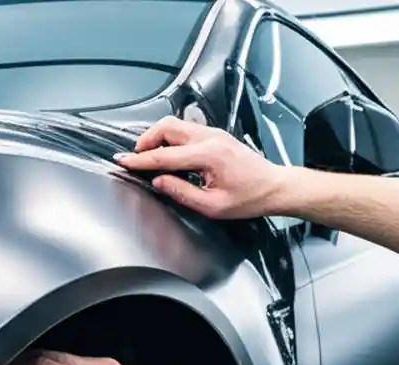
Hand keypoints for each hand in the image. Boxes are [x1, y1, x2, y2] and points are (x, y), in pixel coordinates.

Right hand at [115, 116, 289, 219]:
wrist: (275, 187)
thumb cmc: (249, 198)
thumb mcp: (213, 206)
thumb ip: (182, 193)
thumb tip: (159, 182)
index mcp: (208, 155)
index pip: (164, 155)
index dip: (140, 160)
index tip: (123, 161)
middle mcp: (210, 138)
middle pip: (166, 127)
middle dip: (146, 140)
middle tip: (136, 158)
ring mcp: (214, 133)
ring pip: (175, 124)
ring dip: (157, 137)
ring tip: (149, 156)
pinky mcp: (216, 135)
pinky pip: (185, 129)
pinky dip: (170, 137)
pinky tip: (168, 153)